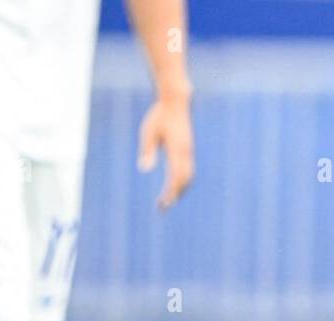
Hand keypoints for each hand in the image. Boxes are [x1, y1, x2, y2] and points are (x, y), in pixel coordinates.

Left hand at [137, 93, 193, 209]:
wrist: (176, 102)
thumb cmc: (159, 116)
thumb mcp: (148, 131)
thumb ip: (147, 150)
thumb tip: (144, 169)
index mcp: (177, 150)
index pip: (175, 178)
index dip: (170, 192)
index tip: (162, 202)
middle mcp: (186, 153)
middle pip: (185, 181)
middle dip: (176, 194)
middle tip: (163, 205)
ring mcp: (189, 151)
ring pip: (189, 176)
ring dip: (180, 189)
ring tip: (168, 198)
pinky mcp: (189, 149)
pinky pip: (189, 170)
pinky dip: (183, 180)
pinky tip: (174, 184)